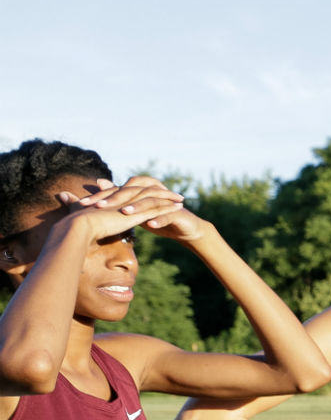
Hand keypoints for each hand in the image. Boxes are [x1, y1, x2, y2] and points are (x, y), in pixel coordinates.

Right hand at [55, 180, 181, 242]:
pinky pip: (155, 208)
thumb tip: (60, 195)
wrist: (77, 227)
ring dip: (168, 198)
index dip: (143, 192)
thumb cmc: (74, 224)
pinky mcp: (134, 214)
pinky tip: (179, 207)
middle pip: (145, 192)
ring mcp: (129, 205)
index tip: (154, 192)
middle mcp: (122, 200)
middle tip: (174, 194)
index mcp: (112, 201)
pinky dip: (168, 207)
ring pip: (153, 198)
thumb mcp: (76, 212)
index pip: (131, 193)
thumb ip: (72, 204)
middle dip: (160, 192)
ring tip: (181, 199)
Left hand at [106, 176, 206, 240]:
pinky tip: (150, 225)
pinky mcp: (177, 213)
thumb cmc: (158, 218)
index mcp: (140, 192)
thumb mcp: (137, 210)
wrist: (186, 228)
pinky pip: (168, 215)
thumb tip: (98, 182)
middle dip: (115, 199)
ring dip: (137, 207)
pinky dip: (159, 219)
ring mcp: (165, 203)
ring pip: (149, 201)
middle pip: (132, 192)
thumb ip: (119, 198)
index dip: (101, 196)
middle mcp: (151, 194)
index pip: (117, 191)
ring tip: (125, 213)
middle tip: (99, 206)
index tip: (83, 204)